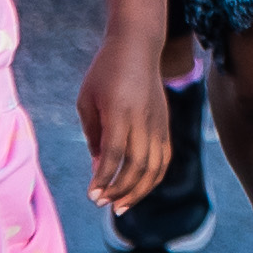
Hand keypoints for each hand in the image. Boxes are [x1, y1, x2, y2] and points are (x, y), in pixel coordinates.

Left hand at [78, 31, 171, 210]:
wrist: (137, 46)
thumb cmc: (105, 71)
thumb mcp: (87, 100)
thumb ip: (93, 135)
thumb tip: (98, 167)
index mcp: (120, 111)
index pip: (114, 153)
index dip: (103, 178)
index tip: (92, 195)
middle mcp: (143, 119)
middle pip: (137, 165)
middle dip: (120, 190)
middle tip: (103, 204)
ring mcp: (158, 122)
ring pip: (155, 166)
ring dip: (139, 190)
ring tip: (121, 206)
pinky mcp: (165, 123)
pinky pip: (164, 157)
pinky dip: (154, 177)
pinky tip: (140, 188)